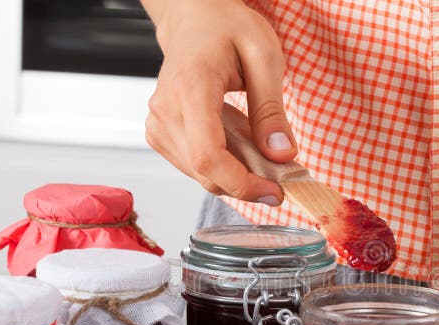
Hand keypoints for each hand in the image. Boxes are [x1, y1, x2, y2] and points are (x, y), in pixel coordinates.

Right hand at [142, 0, 294, 204]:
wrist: (194, 18)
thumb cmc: (226, 28)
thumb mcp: (265, 57)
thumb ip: (271, 110)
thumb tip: (280, 154)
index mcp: (191, 87)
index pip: (208, 155)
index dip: (242, 183)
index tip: (273, 191)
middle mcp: (166, 109)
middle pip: (205, 172)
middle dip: (246, 183)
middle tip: (279, 175)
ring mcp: (158, 124)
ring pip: (201, 175)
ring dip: (236, 175)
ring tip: (258, 149)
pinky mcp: (159, 134)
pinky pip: (194, 167)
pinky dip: (222, 166)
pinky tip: (237, 143)